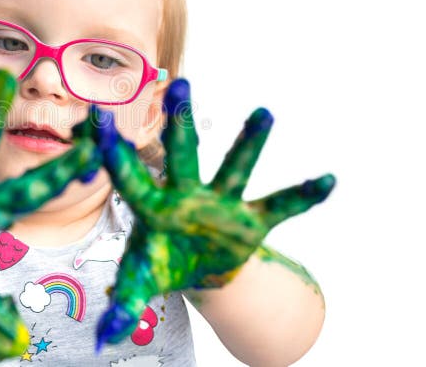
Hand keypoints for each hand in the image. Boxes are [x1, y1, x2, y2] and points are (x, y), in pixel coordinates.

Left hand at [77, 79, 334, 348]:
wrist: (197, 270)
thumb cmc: (161, 264)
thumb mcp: (142, 282)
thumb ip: (124, 305)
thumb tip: (102, 340)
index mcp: (152, 206)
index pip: (129, 175)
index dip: (114, 151)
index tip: (97, 118)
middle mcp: (187, 194)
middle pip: (182, 154)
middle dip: (179, 122)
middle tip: (178, 83)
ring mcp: (221, 203)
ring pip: (234, 168)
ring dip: (248, 143)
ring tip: (264, 112)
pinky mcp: (251, 218)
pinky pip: (280, 206)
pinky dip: (302, 196)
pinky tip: (328, 180)